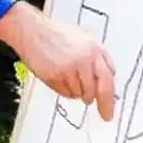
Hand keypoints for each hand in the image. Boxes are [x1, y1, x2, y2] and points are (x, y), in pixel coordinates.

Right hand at [0, 4, 116, 119]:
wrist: (33, 31)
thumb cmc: (57, 35)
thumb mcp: (85, 40)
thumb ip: (99, 58)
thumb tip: (110, 77)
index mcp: (95, 50)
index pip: (108, 80)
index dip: (109, 99)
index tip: (109, 110)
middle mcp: (84, 60)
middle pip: (95, 91)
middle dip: (96, 102)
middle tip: (97, 108)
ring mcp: (69, 69)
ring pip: (80, 94)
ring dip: (77, 91)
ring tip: (68, 75)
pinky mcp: (55, 77)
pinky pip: (65, 93)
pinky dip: (65, 90)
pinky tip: (59, 76)